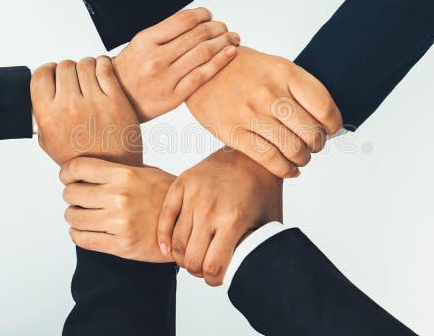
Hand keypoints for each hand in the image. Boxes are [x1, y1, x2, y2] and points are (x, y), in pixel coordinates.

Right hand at [31, 56, 141, 165]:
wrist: (112, 169)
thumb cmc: (82, 158)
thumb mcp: (50, 143)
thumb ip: (41, 118)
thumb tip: (39, 95)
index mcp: (49, 116)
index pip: (40, 76)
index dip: (47, 71)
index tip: (53, 73)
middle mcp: (69, 106)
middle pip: (63, 66)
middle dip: (68, 69)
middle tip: (75, 78)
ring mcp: (93, 101)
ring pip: (85, 63)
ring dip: (86, 65)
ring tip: (90, 75)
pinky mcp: (115, 99)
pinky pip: (105, 67)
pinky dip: (102, 63)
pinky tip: (102, 69)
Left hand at [60, 157, 173, 262]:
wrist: (187, 227)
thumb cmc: (165, 197)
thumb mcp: (145, 173)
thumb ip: (116, 171)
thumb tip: (83, 170)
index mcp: (126, 175)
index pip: (78, 168)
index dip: (66, 172)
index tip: (67, 177)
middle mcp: (120, 198)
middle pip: (71, 194)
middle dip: (71, 196)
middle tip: (77, 198)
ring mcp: (120, 223)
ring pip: (74, 218)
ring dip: (73, 216)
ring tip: (81, 215)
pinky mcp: (121, 245)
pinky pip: (83, 239)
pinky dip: (77, 234)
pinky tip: (83, 230)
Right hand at [113, 7, 239, 121]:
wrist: (116, 100)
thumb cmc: (130, 70)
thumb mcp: (139, 45)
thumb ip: (164, 34)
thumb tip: (195, 21)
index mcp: (146, 40)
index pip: (183, 20)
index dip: (202, 14)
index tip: (209, 15)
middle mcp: (155, 58)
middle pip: (197, 35)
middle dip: (217, 28)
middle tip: (225, 28)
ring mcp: (165, 78)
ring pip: (203, 53)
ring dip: (223, 42)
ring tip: (233, 38)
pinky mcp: (173, 97)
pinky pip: (202, 76)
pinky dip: (219, 62)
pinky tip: (230, 53)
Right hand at [157, 148, 282, 285]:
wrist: (253, 154)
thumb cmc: (263, 190)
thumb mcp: (269, 222)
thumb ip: (258, 247)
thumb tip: (250, 272)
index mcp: (234, 220)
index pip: (212, 267)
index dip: (214, 280)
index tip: (217, 278)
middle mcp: (210, 208)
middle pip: (191, 259)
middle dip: (197, 271)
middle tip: (203, 268)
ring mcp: (194, 195)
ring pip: (176, 243)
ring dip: (182, 257)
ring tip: (192, 257)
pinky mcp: (182, 183)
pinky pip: (164, 218)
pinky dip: (163, 238)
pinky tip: (168, 248)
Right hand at [186, 46, 341, 177]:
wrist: (201, 68)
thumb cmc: (243, 70)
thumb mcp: (274, 66)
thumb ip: (298, 89)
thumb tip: (326, 121)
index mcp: (285, 72)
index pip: (324, 107)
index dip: (333, 125)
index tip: (330, 130)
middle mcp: (269, 92)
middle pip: (311, 132)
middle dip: (317, 144)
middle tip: (312, 145)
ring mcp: (250, 113)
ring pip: (293, 149)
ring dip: (302, 159)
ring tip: (299, 156)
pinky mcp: (232, 131)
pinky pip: (269, 159)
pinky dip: (285, 170)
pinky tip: (288, 169)